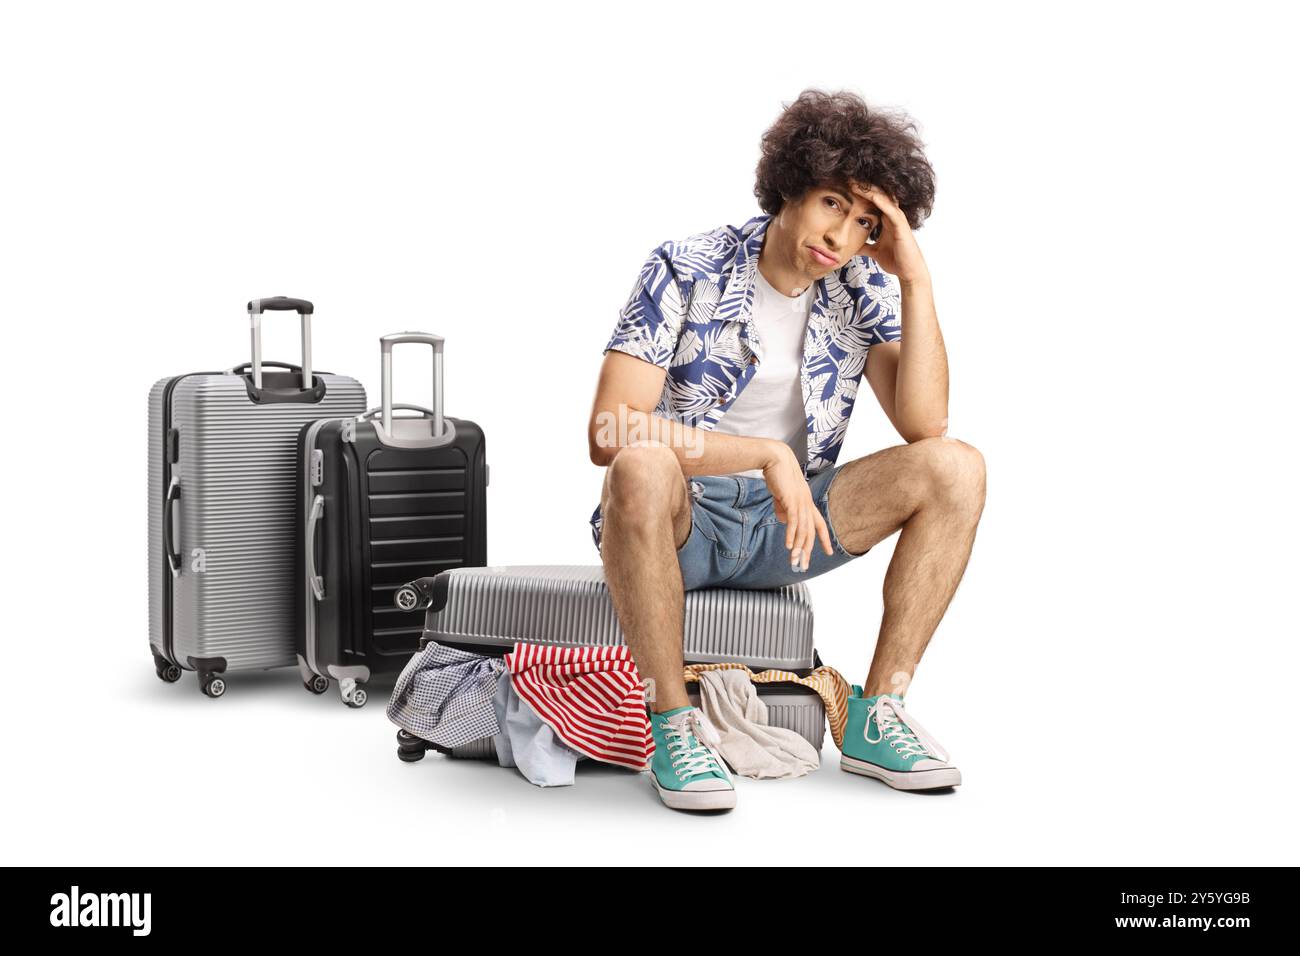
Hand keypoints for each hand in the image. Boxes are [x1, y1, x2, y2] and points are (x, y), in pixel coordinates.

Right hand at [760, 442, 833, 572]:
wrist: (775, 458)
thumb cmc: (778, 475)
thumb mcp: (782, 496)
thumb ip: (784, 509)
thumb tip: (784, 520)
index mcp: (807, 503)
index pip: (820, 524)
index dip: (825, 539)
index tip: (828, 552)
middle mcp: (807, 504)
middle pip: (811, 532)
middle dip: (807, 551)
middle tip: (803, 566)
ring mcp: (801, 502)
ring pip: (803, 530)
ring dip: (798, 548)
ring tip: (794, 561)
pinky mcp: (791, 500)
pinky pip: (794, 522)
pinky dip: (791, 535)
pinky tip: (789, 547)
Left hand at [851, 182, 929, 286]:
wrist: (908, 271)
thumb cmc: (895, 260)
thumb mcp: (873, 251)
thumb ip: (864, 246)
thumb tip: (851, 247)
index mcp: (885, 220)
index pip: (871, 202)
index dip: (859, 194)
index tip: (844, 188)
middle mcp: (892, 216)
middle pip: (877, 195)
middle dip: (863, 187)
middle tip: (847, 179)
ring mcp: (897, 219)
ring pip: (883, 198)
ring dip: (870, 190)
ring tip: (855, 183)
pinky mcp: (901, 225)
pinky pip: (891, 209)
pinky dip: (881, 201)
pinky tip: (871, 195)